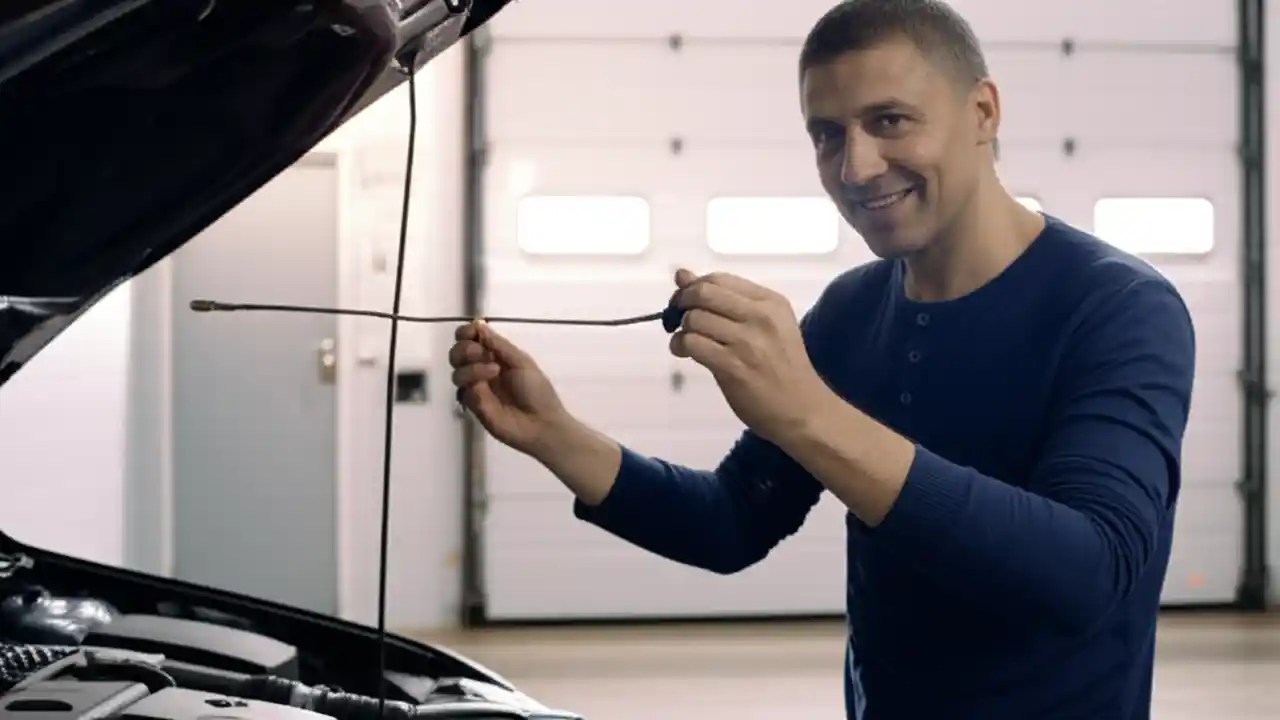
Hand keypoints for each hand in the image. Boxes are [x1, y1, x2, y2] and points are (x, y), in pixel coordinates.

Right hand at [449, 321, 570, 456]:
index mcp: (495, 355)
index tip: (471, 333)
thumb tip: (479, 325)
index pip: (471, 339)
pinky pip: (463, 390)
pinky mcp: (473, 405)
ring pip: (456, 371)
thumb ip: (499, 345)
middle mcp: (481, 369)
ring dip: (472, 366)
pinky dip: (473, 382)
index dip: (466, 333)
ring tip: (494, 371)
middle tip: (481, 353)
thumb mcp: (522, 362)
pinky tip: (486, 386)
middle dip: (465, 349)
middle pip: (457, 353)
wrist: (541, 423)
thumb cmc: (537, 391)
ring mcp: (476, 388)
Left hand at [669, 269, 829, 442]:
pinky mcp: (733, 366)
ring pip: (695, 318)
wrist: (803, 409)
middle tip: (679, 318)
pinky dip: (680, 346)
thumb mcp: (765, 325)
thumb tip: (681, 274)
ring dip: (681, 329)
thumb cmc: (782, 367)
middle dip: (682, 302)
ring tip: (687, 341)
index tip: (686, 302)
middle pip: (704, 293)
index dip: (694, 287)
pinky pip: (693, 344)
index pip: (720, 279)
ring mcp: (747, 341)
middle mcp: (761, 316)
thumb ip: (725, 300)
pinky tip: (686, 353)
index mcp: (770, 302)